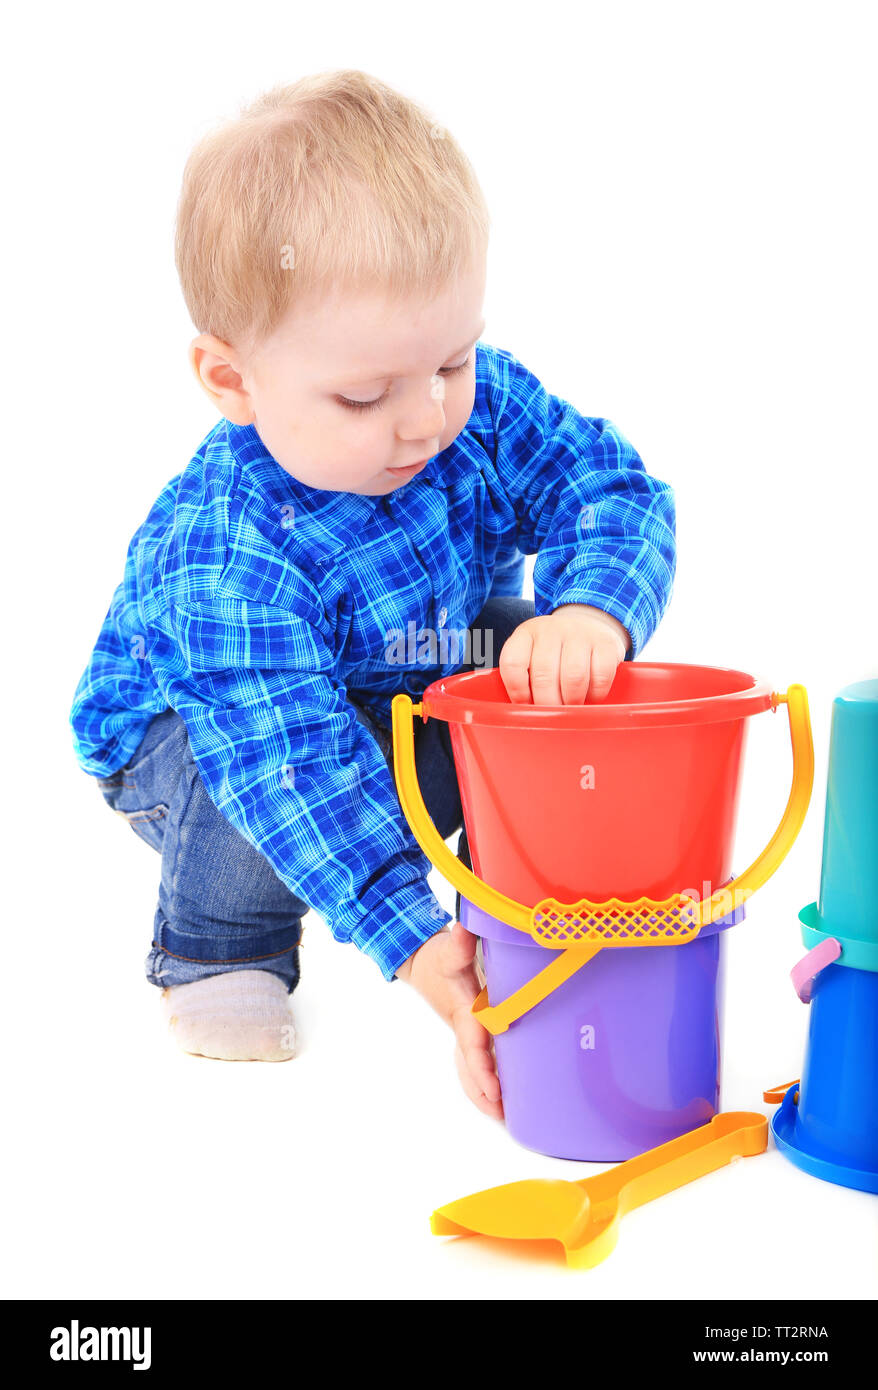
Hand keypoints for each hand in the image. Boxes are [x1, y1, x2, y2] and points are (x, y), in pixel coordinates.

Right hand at [395, 921, 502, 1120]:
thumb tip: (465, 930)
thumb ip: (458, 941)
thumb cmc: (437, 959)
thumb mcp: (447, 948)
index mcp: (464, 1013)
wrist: (421, 963)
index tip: (495, 1090)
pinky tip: (503, 1097)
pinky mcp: (471, 1033)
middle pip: (472, 1068)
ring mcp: (467, 1034)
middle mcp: (465, 1028)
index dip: (483, 1069)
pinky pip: (477, 1062)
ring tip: (506, 1117)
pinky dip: (486, 1081)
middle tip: (503, 1116)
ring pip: (473, 1070)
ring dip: (485, 1093)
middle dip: (484, 1093)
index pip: (474, 1045)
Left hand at [498, 603, 629, 704]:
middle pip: (544, 676)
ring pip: (573, 677)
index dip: (518, 691)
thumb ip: (524, 679)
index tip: (526, 705)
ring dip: (572, 701)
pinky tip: (590, 696)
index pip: (513, 664)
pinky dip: (595, 694)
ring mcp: (579, 634)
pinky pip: (600, 676)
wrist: (589, 626)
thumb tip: (524, 713)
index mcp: (526, 634)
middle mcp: (551, 630)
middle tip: (552, 715)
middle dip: (548, 704)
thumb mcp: (532, 656)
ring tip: (571, 707)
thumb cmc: (555, 653)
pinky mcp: (605, 642)